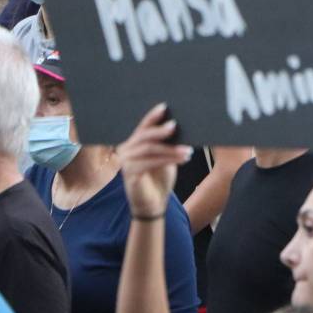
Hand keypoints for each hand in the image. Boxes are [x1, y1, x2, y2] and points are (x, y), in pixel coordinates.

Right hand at [118, 103, 192, 217]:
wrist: (154, 204)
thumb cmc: (159, 179)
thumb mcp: (165, 158)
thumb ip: (167, 144)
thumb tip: (177, 126)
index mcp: (133, 144)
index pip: (142, 128)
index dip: (152, 117)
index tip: (164, 107)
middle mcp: (125, 151)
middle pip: (144, 136)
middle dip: (160, 130)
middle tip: (175, 126)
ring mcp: (125, 162)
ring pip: (149, 149)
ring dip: (171, 149)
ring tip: (187, 150)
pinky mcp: (129, 174)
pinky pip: (150, 162)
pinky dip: (168, 159)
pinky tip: (182, 159)